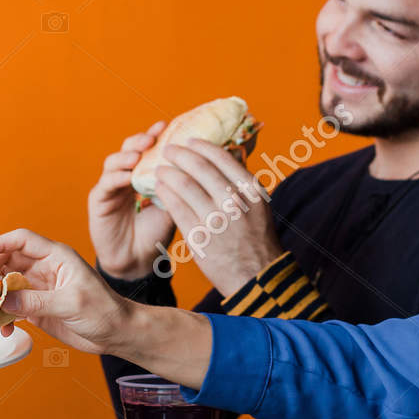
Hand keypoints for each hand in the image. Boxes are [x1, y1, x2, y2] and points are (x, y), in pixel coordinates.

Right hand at [0, 230, 138, 355]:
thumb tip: (3, 301)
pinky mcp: (38, 308)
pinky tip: (2, 328)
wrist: (117, 334)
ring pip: (7, 285)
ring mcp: (40, 289)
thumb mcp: (71, 303)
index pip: (22, 241)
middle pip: (9, 262)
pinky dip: (3, 316)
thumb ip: (36, 301)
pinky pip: (13, 308)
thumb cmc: (104, 311)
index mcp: (57, 257)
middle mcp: (46, 269)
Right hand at [88, 124, 175, 279]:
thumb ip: (180, 185)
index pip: (147, 148)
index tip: (167, 125)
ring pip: (114, 162)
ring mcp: (110, 187)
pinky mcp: (98, 201)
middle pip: (128, 149)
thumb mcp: (174, 205)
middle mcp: (125, 176)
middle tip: (152, 137)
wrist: (139, 261)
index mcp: (143, 174)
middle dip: (139, 140)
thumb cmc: (157, 233)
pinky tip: (128, 176)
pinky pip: (106, 184)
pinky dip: (117, 177)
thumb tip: (201, 162)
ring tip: (138, 154)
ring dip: (126, 156)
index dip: (155, 135)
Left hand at [153, 138, 282, 296]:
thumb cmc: (256, 239)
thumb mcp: (258, 206)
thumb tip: (229, 152)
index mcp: (251, 191)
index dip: (201, 146)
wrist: (256, 278)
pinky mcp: (198, 237)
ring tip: (159, 169)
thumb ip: (242, 181)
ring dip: (168, 173)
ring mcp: (216, 220)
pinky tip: (159, 189)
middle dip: (180, 155)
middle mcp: (234, 202)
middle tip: (168, 150)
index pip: (222, 158)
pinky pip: (176, 207)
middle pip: (200, 167)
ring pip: (184, 185)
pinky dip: (165, 193)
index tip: (189, 141)